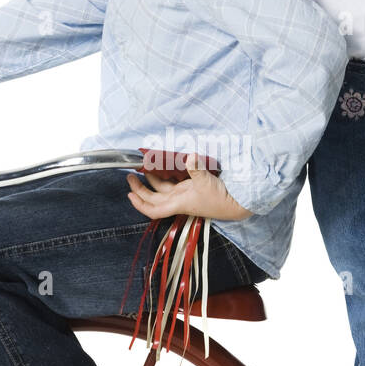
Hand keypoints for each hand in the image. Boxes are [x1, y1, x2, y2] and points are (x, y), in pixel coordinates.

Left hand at [126, 155, 252, 221]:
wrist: (234, 204)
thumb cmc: (220, 198)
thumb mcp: (206, 181)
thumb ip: (196, 168)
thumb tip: (190, 156)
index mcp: (178, 202)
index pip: (153, 209)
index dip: (139, 204)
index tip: (129, 195)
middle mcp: (178, 200)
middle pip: (153, 198)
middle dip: (139, 189)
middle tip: (130, 177)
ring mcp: (183, 195)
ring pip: (161, 190)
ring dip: (151, 181)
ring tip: (144, 169)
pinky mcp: (190, 189)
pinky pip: (172, 184)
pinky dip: (165, 177)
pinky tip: (162, 167)